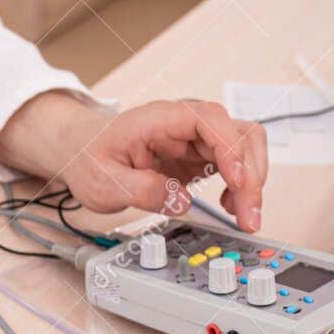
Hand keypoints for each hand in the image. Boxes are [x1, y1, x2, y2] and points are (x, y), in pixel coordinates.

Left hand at [0, 91, 267, 230]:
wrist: (81, 152)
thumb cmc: (90, 157)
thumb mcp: (103, 182)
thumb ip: (141, 191)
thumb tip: (180, 202)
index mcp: (161, 119)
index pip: (211, 120)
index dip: (230, 148)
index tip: (236, 181)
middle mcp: (186, 123)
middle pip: (239, 135)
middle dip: (252, 174)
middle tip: (247, 214)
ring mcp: (196, 139)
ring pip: (244, 150)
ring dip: (251, 183)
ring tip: (241, 215)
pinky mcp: (199, 157)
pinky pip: (234, 166)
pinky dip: (240, 187)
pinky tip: (228, 205)